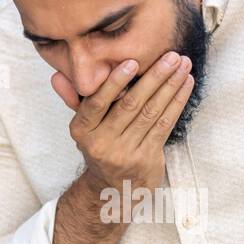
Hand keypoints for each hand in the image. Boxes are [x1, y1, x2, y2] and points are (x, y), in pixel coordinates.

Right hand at [51, 50, 193, 193]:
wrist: (113, 188)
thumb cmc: (100, 144)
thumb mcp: (84, 125)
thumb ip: (74, 98)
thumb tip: (57, 75)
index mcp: (82, 131)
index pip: (97, 103)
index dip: (115, 82)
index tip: (133, 61)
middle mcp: (102, 143)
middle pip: (131, 105)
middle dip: (154, 77)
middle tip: (172, 56)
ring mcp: (126, 153)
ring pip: (151, 113)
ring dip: (170, 86)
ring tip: (183, 65)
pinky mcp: (147, 158)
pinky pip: (164, 125)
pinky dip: (177, 102)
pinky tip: (186, 84)